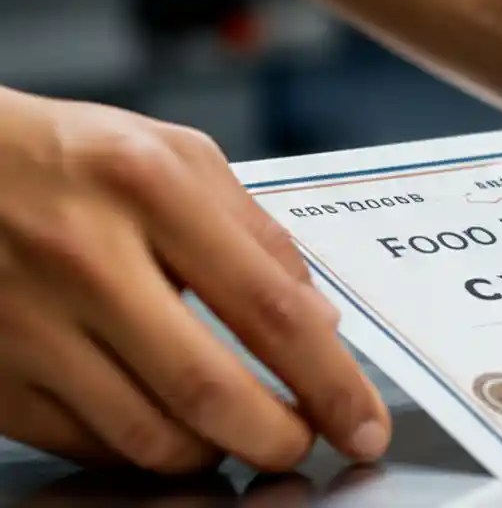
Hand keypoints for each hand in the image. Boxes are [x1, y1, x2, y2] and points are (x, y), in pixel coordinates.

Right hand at [0, 89, 389, 472]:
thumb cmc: (71, 156)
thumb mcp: (176, 157)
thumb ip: (257, 235)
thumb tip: (322, 324)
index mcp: (150, 187)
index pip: (270, 309)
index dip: (330, 382)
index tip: (362, 425)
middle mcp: (85, 256)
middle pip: (209, 390)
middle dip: (277, 438)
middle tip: (303, 443)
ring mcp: (27, 321)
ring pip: (147, 435)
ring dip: (213, 450)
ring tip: (236, 431)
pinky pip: (87, 444)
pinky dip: (142, 449)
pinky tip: (164, 420)